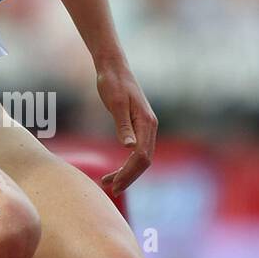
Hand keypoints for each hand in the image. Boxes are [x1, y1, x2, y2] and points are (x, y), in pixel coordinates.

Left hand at [95, 60, 156, 196]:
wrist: (113, 67)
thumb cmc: (112, 83)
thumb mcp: (116, 103)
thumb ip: (123, 125)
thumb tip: (129, 148)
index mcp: (147, 123)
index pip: (142, 156)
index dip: (129, 173)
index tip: (114, 185)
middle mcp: (150, 127)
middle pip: (144, 161)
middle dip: (129, 177)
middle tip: (111, 190)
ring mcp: (145, 127)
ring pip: (141, 158)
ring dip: (127, 173)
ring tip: (108, 184)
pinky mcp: (137, 126)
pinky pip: (136, 151)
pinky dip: (126, 164)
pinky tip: (114, 170)